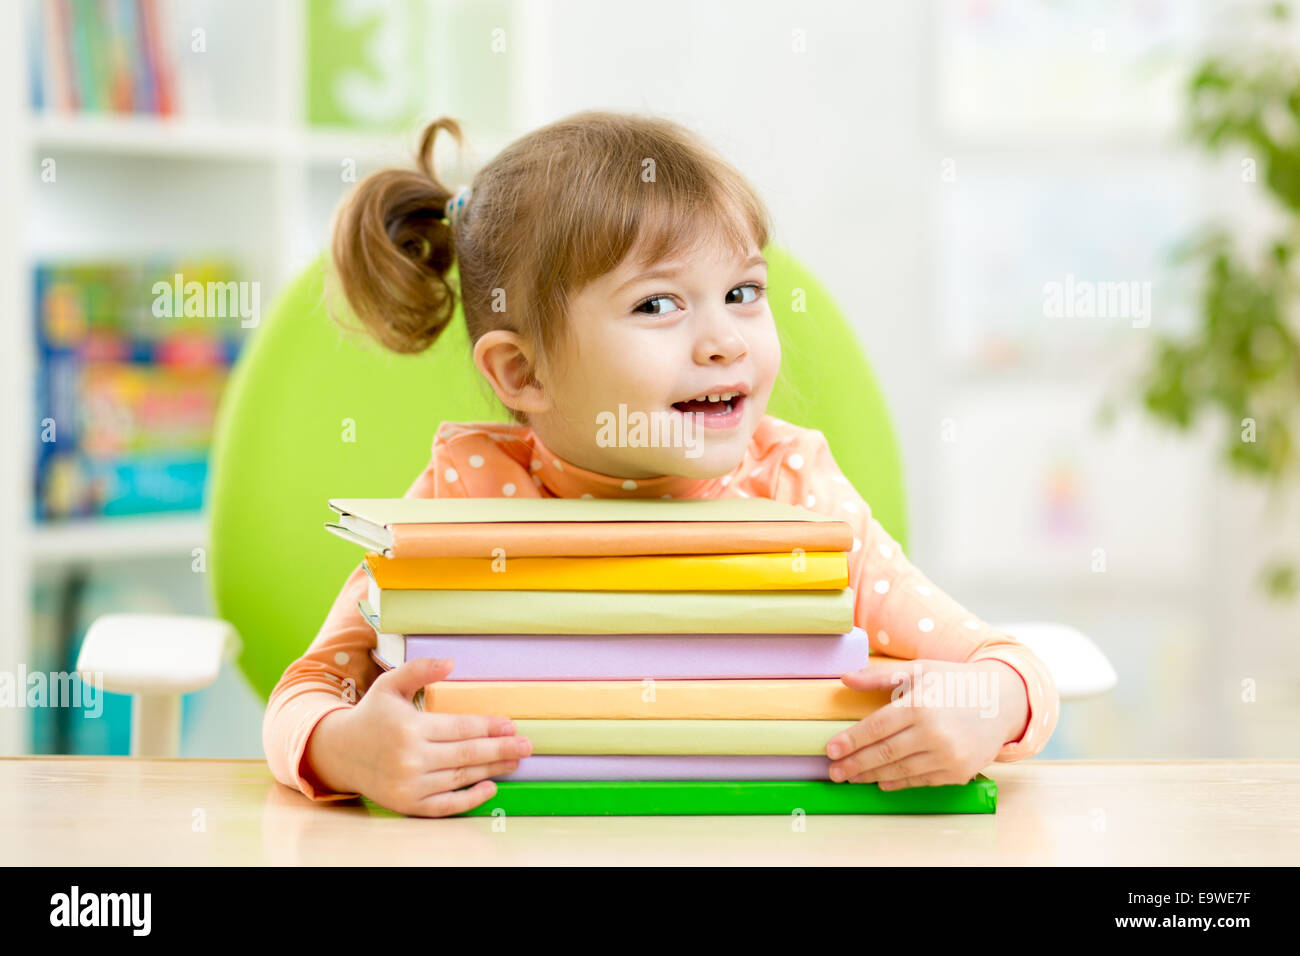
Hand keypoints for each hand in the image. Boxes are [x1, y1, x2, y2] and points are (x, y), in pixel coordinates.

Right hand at [304, 657, 531, 816]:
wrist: (339, 753)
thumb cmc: (372, 715)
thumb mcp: (391, 684)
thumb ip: (420, 669)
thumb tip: (451, 662)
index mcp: (408, 728)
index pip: (459, 728)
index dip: (488, 727)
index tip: (511, 726)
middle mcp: (409, 759)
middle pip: (466, 755)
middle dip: (500, 750)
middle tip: (527, 746)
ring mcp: (408, 785)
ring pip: (460, 778)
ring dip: (492, 770)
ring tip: (514, 761)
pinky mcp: (407, 804)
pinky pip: (446, 805)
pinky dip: (470, 799)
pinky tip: (490, 787)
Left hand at [825, 659, 1028, 789]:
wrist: (1003, 701)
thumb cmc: (955, 682)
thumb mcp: (920, 670)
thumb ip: (880, 676)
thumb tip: (845, 679)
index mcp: (921, 705)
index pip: (876, 727)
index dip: (851, 740)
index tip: (829, 750)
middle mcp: (934, 733)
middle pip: (884, 752)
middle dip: (854, 764)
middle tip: (833, 772)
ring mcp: (948, 756)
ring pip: (900, 770)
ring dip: (871, 775)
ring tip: (851, 778)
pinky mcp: (959, 772)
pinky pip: (921, 780)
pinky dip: (898, 781)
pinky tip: (881, 781)